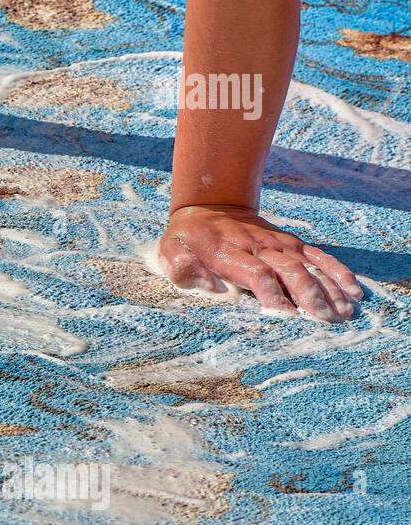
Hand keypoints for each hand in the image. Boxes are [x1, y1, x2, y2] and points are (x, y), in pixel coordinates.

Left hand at [159, 205, 362, 321]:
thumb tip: (207, 284)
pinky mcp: (291, 243)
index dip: (272, 294)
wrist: (208, 206)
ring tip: (344, 310)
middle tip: (324, 318)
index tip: (287, 314)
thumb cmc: (188, 238)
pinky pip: (318, 256)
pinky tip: (353, 289)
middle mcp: (259, 247)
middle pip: (289, 270)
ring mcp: (279, 244)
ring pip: (308, 265)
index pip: (257, 274)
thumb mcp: (171, 250)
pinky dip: (337, 271)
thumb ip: (182, 267)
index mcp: (229, 253)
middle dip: (308, 294)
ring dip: (328, 287)